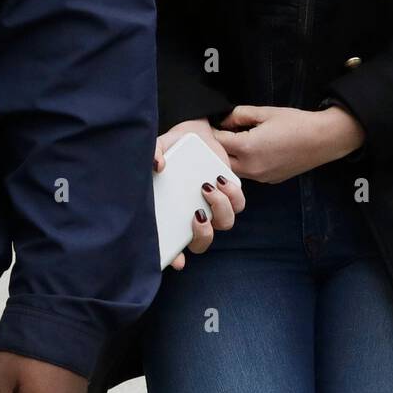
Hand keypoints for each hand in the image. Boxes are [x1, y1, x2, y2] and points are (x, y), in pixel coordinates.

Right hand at [154, 120, 245, 268]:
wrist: (197, 131)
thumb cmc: (173, 147)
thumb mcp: (159, 147)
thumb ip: (154, 153)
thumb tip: (158, 165)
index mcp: (172, 215)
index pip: (172, 246)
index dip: (174, 258)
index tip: (178, 262)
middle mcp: (193, 216)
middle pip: (202, 242)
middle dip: (202, 235)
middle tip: (197, 214)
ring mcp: (213, 207)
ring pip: (224, 223)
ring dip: (220, 210)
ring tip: (208, 187)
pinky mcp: (231, 194)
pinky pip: (239, 204)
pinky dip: (233, 196)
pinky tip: (221, 180)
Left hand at [213, 105, 364, 182]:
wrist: (323, 140)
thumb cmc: (297, 123)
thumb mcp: (265, 112)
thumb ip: (238, 114)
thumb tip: (223, 120)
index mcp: (246, 147)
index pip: (216, 142)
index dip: (211, 131)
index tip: (211, 125)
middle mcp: (250, 167)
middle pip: (220, 160)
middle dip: (217, 148)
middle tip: (221, 134)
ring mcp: (260, 177)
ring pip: (233, 170)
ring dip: (230, 158)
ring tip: (237, 142)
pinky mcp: (269, 180)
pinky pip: (248, 173)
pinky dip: (245, 164)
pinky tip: (254, 151)